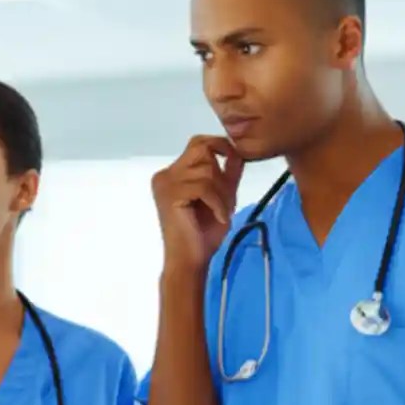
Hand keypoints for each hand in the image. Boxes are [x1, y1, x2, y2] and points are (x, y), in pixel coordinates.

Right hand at [151, 135, 244, 270]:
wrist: (190, 261)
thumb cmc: (203, 234)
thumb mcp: (222, 197)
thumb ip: (228, 174)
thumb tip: (239, 151)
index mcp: (173, 173)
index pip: (198, 143)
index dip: (219, 146)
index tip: (235, 161)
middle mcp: (165, 175)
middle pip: (202, 150)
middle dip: (220, 174)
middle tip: (224, 200)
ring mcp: (165, 183)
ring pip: (206, 171)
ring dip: (221, 194)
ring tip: (221, 213)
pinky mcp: (170, 195)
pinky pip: (204, 187)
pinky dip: (218, 203)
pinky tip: (220, 218)